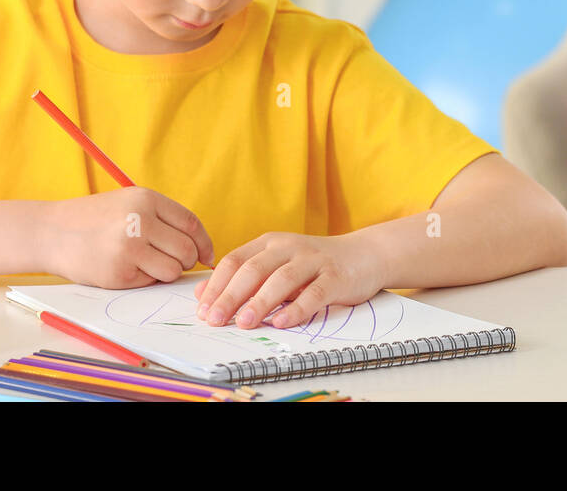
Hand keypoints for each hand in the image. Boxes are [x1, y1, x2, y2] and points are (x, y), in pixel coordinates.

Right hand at [42, 187, 214, 288]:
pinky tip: (126, 268)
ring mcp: (128, 248)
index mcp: (146, 199)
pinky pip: (150, 282)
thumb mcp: (130, 202)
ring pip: (172, 270)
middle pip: (186, 250)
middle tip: (174, 262)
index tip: (206, 255)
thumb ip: (163, 218)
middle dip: (187, 261)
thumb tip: (201, 248)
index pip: (191, 224)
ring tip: (146, 263)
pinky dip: (145, 279)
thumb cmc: (95, 219)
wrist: (51, 232)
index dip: (204, 242)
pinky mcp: (118, 273)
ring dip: (167, 272)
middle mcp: (139, 221)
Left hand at [192, 232, 384, 330]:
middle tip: (215, 319)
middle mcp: (289, 247)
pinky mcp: (335, 276)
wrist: (364, 255)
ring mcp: (313, 260)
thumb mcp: (276, 265)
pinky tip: (282, 322)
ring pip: (282, 279)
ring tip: (243, 322)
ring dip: (260, 302)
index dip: (216, 285)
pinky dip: (297, 308)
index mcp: (270, 243)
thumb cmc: (313, 266)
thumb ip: (243, 277)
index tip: (202, 310)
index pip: (235, 260)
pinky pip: (314, 293)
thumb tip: (202, 294)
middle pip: (254, 269)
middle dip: (231, 295)